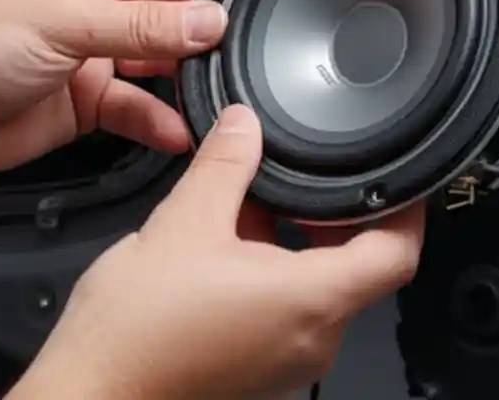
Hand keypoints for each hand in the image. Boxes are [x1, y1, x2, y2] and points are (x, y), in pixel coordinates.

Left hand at [0, 0, 245, 179]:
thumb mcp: (59, 18)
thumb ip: (141, 24)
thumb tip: (205, 20)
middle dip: (198, 0)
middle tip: (236, 15)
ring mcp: (84, 36)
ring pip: (155, 41)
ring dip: (184, 59)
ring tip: (216, 69)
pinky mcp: (84, 89)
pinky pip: (136, 97)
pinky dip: (158, 112)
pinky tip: (177, 121)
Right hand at [9, 105, 425, 399]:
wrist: (90, 396)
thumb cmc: (135, 335)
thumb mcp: (183, 224)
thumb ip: (225, 165)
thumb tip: (244, 126)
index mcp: (311, 300)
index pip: (398, 252)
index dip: (409, 209)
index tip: (404, 179)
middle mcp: (312, 339)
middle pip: (359, 268)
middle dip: (336, 218)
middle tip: (311, 176)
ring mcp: (287, 363)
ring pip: (317, 290)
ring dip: (296, 245)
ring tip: (253, 207)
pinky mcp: (259, 373)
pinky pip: (288, 316)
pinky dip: (272, 277)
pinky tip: (227, 251)